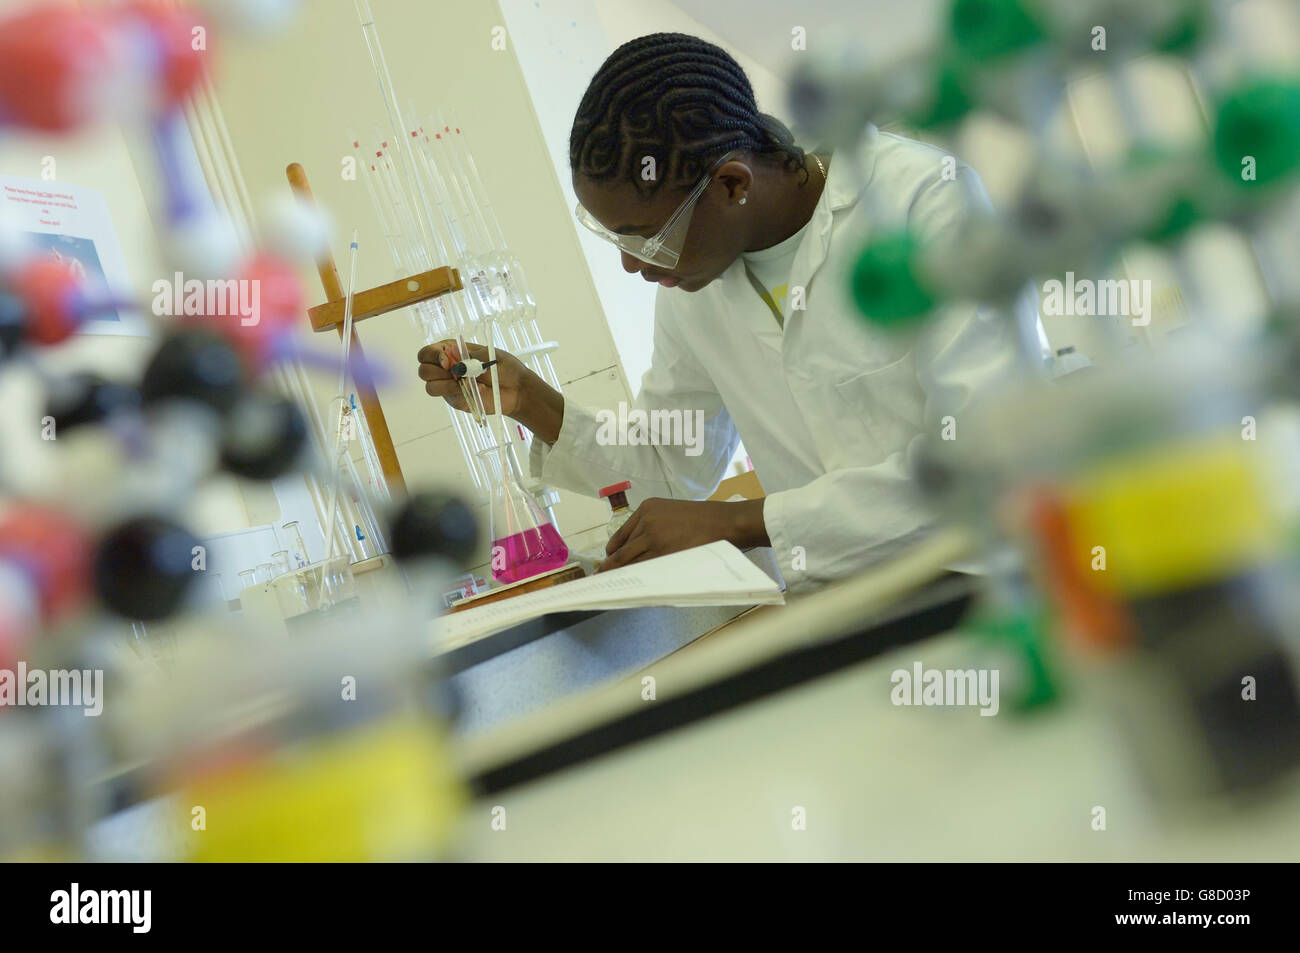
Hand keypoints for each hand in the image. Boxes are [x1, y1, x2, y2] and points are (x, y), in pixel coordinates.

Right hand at [417, 340, 526, 416]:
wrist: (516, 388)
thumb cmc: (504, 368)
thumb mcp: (489, 356)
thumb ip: (471, 358)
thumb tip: (456, 367)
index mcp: (451, 351)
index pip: (427, 353)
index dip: (432, 356)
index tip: (447, 361)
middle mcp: (446, 368)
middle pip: (424, 370)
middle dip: (436, 371)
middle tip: (455, 373)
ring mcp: (449, 385)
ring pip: (430, 387)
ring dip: (445, 385)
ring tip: (465, 383)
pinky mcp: (456, 399)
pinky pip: (448, 397)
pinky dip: (459, 393)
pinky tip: (477, 390)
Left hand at [600, 497, 768, 571]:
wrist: (723, 522)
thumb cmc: (702, 520)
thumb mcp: (671, 513)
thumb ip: (652, 527)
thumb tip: (635, 551)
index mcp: (647, 509)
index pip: (620, 535)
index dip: (612, 552)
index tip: (606, 562)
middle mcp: (646, 522)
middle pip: (621, 551)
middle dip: (610, 567)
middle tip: (601, 578)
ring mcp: (654, 538)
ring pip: (630, 561)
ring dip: (620, 575)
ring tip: (612, 586)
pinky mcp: (664, 553)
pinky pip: (644, 569)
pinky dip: (636, 578)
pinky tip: (633, 584)